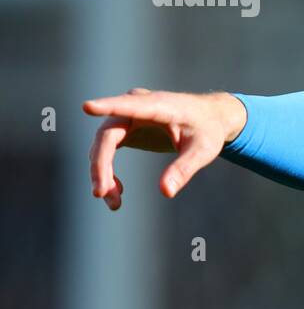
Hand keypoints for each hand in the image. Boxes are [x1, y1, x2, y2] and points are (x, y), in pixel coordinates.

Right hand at [82, 88, 246, 209]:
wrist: (210, 118)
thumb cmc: (208, 130)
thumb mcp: (203, 150)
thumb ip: (185, 168)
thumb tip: (166, 192)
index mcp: (159, 105)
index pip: (130, 106)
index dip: (108, 107)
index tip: (87, 107)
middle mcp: (137, 106)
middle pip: (107, 135)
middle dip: (101, 165)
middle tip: (101, 194)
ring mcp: (127, 116)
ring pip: (103, 145)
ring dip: (102, 173)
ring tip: (114, 203)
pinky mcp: (125, 128)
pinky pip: (106, 150)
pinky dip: (108, 171)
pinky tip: (117, 192)